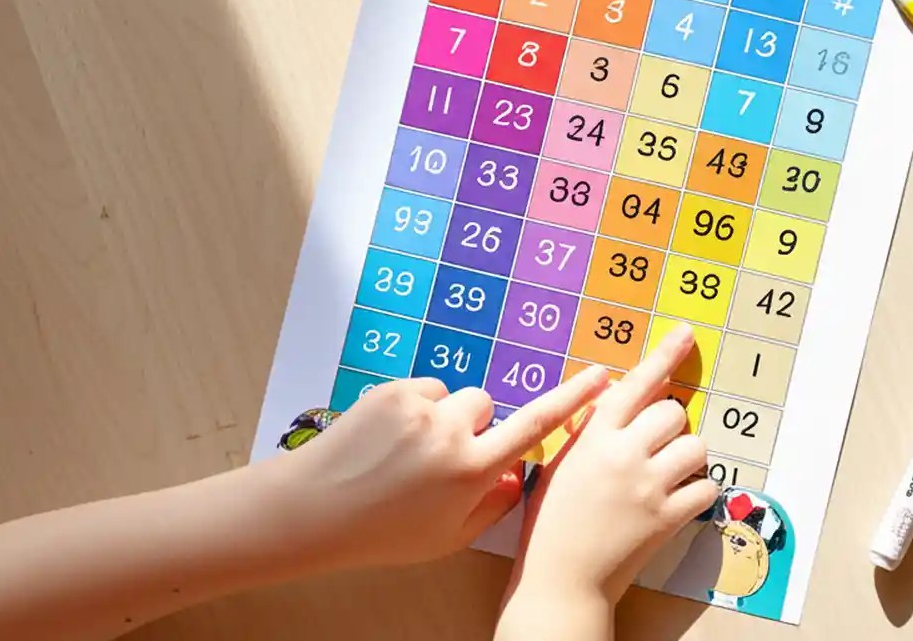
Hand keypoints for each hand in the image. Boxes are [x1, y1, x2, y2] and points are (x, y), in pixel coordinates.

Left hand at [262, 368, 608, 568]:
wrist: (312, 509)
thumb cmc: (383, 531)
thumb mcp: (448, 537)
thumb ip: (494, 505)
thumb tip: (516, 475)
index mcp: (472, 471)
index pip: (536, 426)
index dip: (573, 399)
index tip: (600, 375)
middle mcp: (450, 433)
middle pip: (486, 407)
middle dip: (473, 426)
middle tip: (440, 459)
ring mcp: (418, 407)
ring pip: (452, 398)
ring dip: (441, 417)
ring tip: (405, 452)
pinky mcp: (391, 390)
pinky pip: (422, 390)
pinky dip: (413, 408)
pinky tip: (388, 439)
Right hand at [509, 325, 719, 604]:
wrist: (561, 579)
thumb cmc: (550, 522)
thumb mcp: (559, 463)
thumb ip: (588, 429)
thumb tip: (615, 397)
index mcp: (594, 437)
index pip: (636, 384)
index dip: (664, 356)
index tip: (686, 334)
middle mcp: (625, 455)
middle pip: (674, 412)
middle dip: (668, 425)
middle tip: (651, 447)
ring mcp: (650, 487)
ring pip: (696, 447)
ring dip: (685, 456)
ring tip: (663, 474)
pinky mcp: (668, 517)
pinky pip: (706, 487)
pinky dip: (697, 490)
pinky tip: (674, 499)